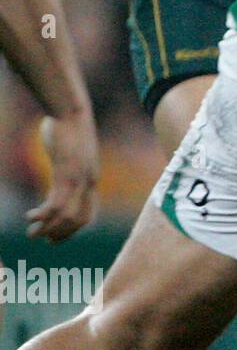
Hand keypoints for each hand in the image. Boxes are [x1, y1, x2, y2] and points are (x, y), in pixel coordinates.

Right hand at [27, 108, 98, 240]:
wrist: (71, 110)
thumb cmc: (69, 127)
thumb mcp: (72, 150)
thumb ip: (70, 163)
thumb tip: (63, 166)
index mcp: (91, 177)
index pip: (88, 213)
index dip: (73, 229)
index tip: (56, 237)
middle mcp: (89, 181)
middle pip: (80, 219)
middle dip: (62, 233)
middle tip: (43, 239)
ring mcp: (79, 178)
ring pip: (67, 215)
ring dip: (49, 228)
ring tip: (33, 233)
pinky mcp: (67, 172)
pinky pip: (56, 202)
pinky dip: (44, 214)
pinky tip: (31, 216)